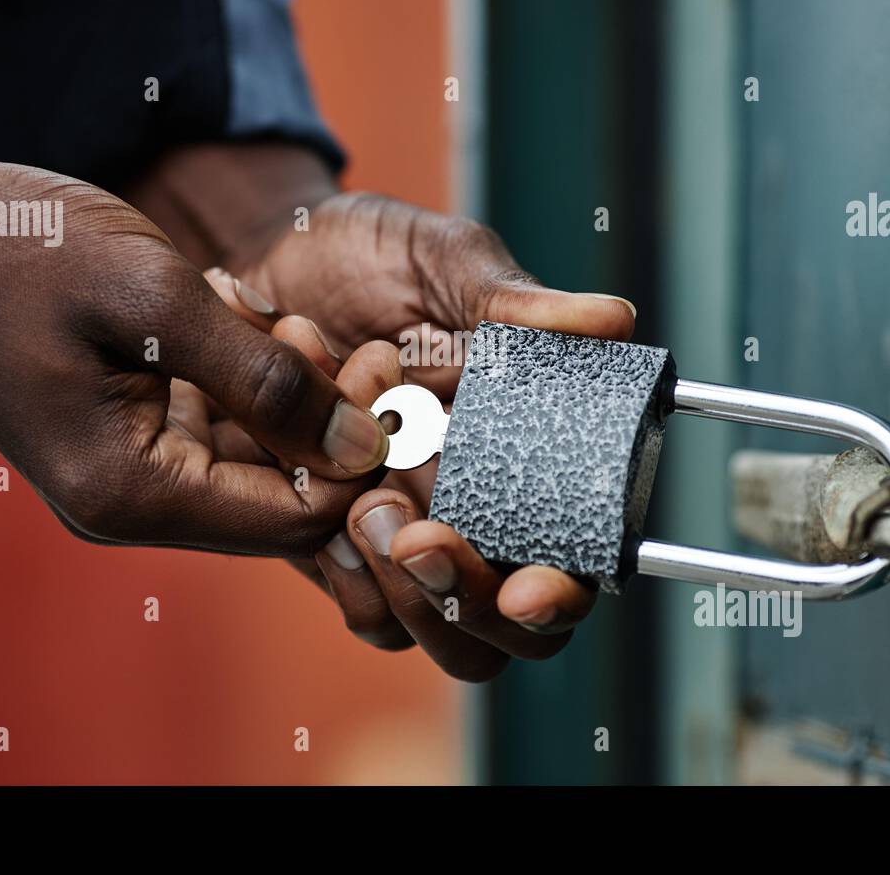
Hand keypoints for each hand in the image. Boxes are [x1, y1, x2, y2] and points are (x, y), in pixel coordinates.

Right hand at [0, 97, 388, 557]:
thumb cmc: (21, 253)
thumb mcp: (157, 301)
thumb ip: (266, 380)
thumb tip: (364, 446)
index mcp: (133, 492)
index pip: (295, 519)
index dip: (357, 457)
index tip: (383, 368)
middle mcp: (131, 504)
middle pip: (281, 492)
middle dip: (325, 415)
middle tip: (342, 335)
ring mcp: (126, 475)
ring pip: (255, 456)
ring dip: (283, 387)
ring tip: (271, 312)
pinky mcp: (126, 437)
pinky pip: (219, 426)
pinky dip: (242, 375)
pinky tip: (233, 314)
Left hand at [167, 281, 600, 681]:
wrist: (273, 257)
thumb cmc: (372, 257)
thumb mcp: (446, 264)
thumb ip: (517, 301)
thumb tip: (615, 320)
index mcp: (533, 453)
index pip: (574, 561)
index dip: (562, 593)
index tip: (528, 585)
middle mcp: (480, 510)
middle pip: (502, 633)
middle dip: (466, 601)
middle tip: (415, 534)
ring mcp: (408, 535)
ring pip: (426, 630)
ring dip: (401, 589)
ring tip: (363, 497)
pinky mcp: (338, 541)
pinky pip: (358, 606)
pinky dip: (343, 571)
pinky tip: (321, 498)